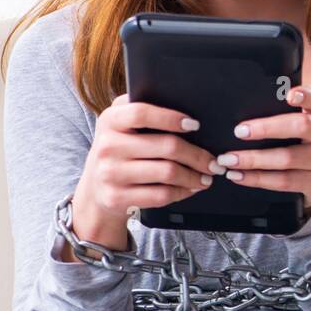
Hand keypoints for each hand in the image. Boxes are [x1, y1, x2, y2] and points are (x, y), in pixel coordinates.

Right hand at [69, 93, 222, 253]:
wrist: (95, 188)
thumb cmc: (120, 151)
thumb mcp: (122, 126)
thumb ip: (144, 113)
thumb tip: (189, 116)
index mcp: (110, 120)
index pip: (141, 113)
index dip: (171, 118)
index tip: (195, 125)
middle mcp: (107, 146)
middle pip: (166, 146)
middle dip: (198, 155)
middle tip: (214, 161)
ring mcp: (109, 173)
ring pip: (168, 172)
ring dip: (195, 176)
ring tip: (207, 176)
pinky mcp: (116, 197)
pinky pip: (160, 195)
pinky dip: (183, 192)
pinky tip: (191, 188)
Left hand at [213, 85, 310, 214]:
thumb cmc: (300, 140)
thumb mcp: (298, 122)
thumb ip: (279, 113)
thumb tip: (241, 110)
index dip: (304, 96)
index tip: (289, 96)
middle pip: (302, 127)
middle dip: (267, 129)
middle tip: (239, 132)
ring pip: (289, 158)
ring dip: (255, 160)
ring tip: (230, 160)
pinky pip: (285, 181)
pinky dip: (258, 179)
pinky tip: (239, 176)